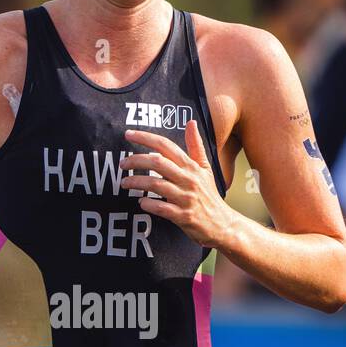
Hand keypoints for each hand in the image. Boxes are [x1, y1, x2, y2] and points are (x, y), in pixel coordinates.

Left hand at [118, 121, 227, 246]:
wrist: (223, 224)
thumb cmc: (209, 195)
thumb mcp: (205, 169)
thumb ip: (196, 146)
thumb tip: (191, 122)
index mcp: (192, 166)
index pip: (166, 146)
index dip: (145, 138)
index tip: (128, 134)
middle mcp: (189, 179)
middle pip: (157, 162)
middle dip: (136, 160)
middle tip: (122, 164)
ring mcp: (186, 198)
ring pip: (156, 184)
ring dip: (136, 182)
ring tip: (124, 183)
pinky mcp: (184, 216)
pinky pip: (161, 207)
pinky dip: (148, 204)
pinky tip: (141, 202)